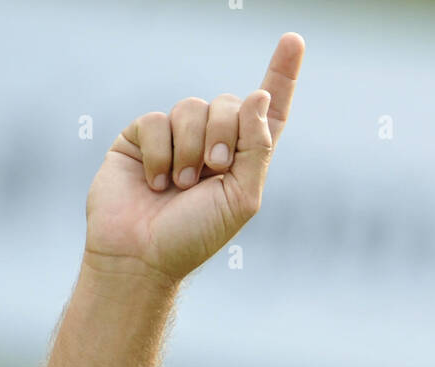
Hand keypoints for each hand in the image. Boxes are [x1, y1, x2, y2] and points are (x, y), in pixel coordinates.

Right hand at [84, 31, 304, 284]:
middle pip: (229, 104)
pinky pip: (157, 120)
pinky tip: (154, 182)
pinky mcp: (141, 137)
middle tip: (212, 172)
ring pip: (192, 107)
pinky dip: (159, 153)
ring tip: (179, 187)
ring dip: (189, 150)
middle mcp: (211, 144)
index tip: (294, 40)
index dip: (281, 76)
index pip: (267, 114)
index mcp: (243, 161)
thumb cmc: (194, 237)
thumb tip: (259, 95)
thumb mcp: (241, 198)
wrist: (141, 257)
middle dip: (223, 135)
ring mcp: (175, 138)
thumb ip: (256, 147)